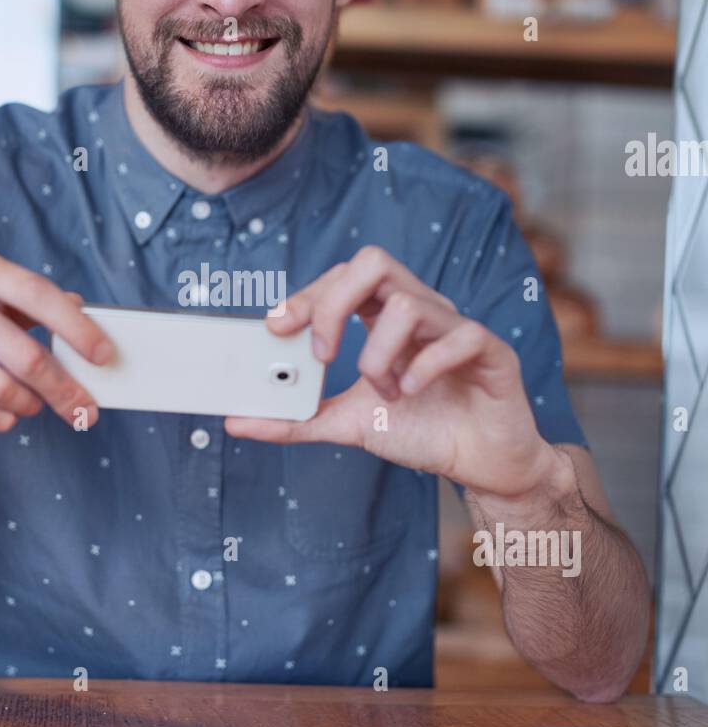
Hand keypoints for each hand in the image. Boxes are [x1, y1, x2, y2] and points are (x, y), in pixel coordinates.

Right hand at [0, 245, 111, 432]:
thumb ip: (22, 296)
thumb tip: (79, 304)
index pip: (36, 294)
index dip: (76, 327)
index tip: (103, 355)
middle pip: (22, 354)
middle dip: (62, 388)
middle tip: (83, 408)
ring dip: (27, 405)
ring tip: (35, 407)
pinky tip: (8, 416)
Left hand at [224, 245, 556, 500]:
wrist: (482, 466)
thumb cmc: (422, 431)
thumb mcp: (347, 425)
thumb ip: (296, 420)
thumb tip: (235, 421)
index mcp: (386, 317)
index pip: (342, 278)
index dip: (307, 295)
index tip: (276, 328)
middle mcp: (422, 310)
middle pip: (375, 261)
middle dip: (335, 302)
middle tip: (322, 353)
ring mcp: (457, 326)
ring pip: (410, 303)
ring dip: (380, 355)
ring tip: (386, 392)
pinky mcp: (491, 351)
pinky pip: (460, 335)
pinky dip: (425, 368)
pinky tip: (414, 395)